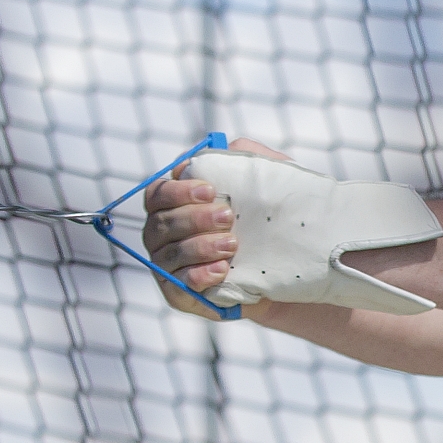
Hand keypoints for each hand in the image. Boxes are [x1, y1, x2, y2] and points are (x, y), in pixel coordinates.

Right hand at [143, 138, 285, 319]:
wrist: (285, 268)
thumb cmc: (264, 220)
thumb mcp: (260, 184)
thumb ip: (242, 159)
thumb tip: (225, 148)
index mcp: (172, 207)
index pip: (157, 195)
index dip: (177, 192)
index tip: (210, 191)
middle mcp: (162, 236)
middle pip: (161, 224)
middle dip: (194, 219)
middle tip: (227, 217)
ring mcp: (168, 267)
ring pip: (170, 255)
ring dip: (200, 247)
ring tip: (232, 245)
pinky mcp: (180, 294)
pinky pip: (180, 285)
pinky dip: (199, 275)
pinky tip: (222, 270)